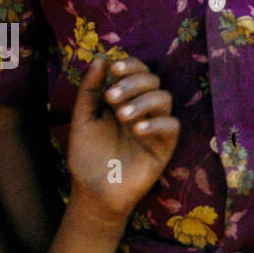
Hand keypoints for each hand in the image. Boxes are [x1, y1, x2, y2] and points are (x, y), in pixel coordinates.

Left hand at [66, 55, 179, 226]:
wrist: (92, 193)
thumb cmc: (87, 156)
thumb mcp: (82, 120)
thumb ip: (89, 91)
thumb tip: (101, 59)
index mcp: (125, 99)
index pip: (137, 71)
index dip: (130, 65)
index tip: (114, 68)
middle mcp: (143, 108)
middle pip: (152, 80)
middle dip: (133, 83)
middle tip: (112, 97)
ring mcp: (155, 125)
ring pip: (164, 98)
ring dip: (144, 100)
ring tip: (122, 115)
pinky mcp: (165, 146)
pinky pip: (171, 126)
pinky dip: (157, 123)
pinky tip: (138, 130)